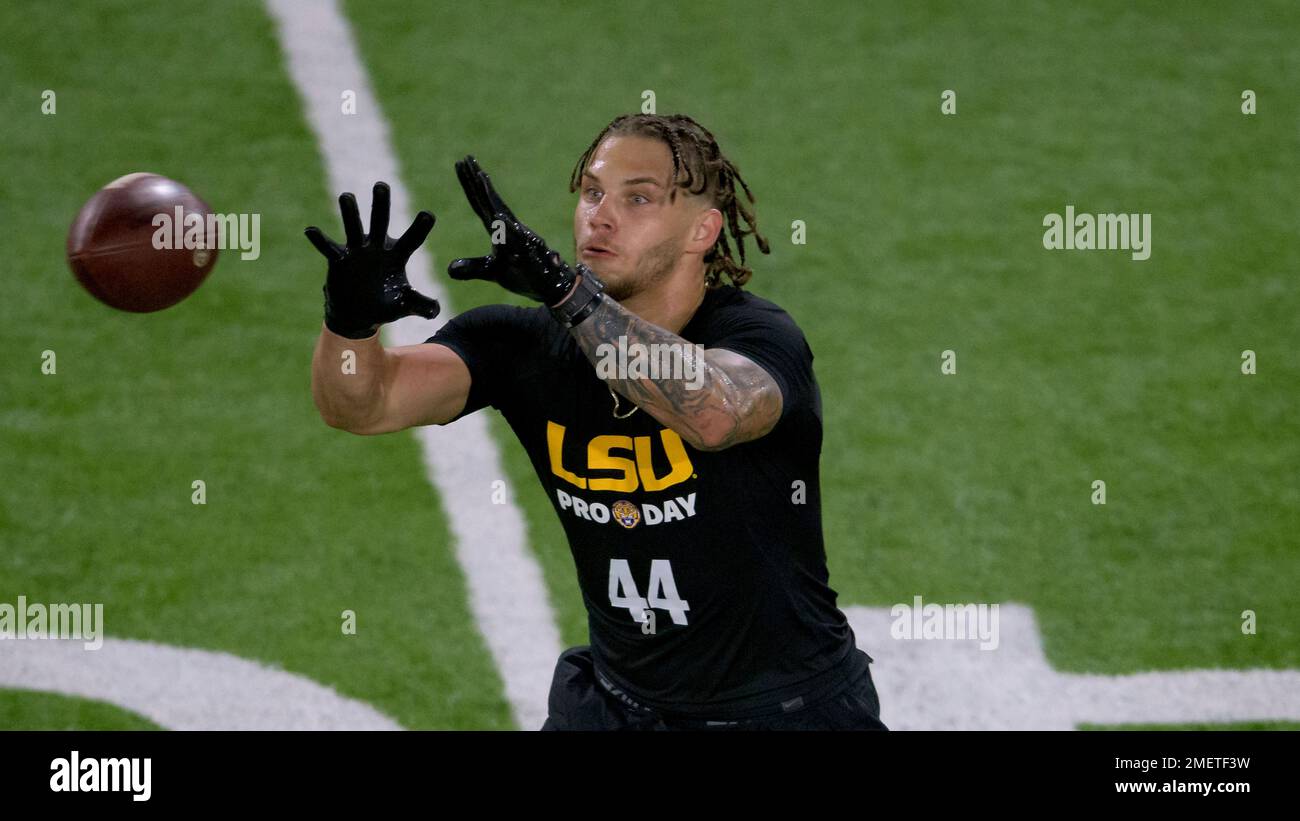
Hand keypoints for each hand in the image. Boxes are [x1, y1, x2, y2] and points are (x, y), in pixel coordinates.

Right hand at [305, 181, 439, 338]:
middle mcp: (377, 247)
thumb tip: (436, 310)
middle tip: (382, 185)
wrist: (359, 314)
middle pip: (380, 221)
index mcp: (397, 254)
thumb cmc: (385, 304)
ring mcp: (357, 250)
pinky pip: (328, 248)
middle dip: (381, 204)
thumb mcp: (404, 306)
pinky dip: (319, 240)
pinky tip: (311, 230)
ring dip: (350, 212)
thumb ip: (420, 305)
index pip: (411, 239)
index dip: (419, 228)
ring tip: (346, 196)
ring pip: (353, 227)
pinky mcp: (338, 259)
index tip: (428, 214)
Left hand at [446, 155, 579, 306]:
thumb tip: (449, 268)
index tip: (460, 164)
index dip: (470, 185)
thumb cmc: (522, 276)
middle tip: (465, 159)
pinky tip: (497, 217)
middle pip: (488, 201)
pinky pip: (516, 238)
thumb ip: (471, 268)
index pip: (480, 203)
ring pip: (502, 213)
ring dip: (491, 197)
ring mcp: (518, 238)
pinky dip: (507, 228)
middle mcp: (508, 228)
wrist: (549, 287)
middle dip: (477, 180)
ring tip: (481, 177)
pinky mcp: (527, 253)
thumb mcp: (490, 272)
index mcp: (497, 230)